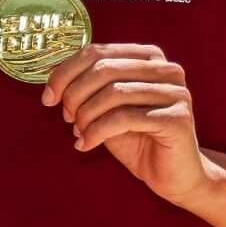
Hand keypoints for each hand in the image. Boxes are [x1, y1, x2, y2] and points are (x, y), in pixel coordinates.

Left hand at [43, 43, 215, 206]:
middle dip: (74, 95)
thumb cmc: (135, 138)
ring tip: (79, 132)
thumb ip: (86, 85)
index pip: (96, 52)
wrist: (171, 174)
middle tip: (67, 117)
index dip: (64, 73)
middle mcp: (166, 69)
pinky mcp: (178, 118)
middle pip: (103, 69)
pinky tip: (86, 144)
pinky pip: (124, 118)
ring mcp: (176, 92)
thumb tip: (50, 74)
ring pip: (113, 93)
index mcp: (148, 57)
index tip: (48, 97)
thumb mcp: (104, 107)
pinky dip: (97, 132)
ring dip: (85, 116)